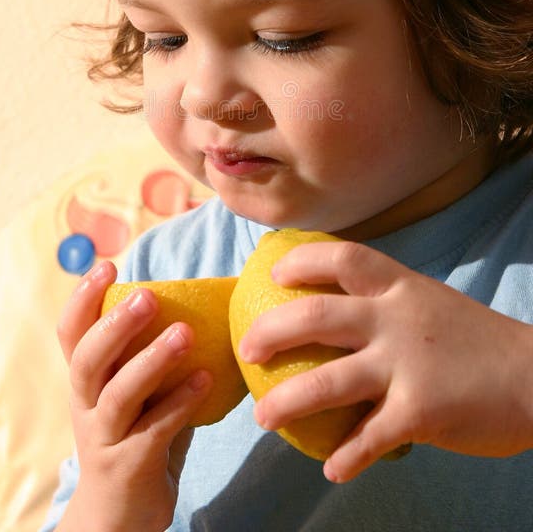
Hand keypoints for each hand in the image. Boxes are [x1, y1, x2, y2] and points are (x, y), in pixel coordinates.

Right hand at [56, 261, 211, 531]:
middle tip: (147, 295)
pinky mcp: (127, 467)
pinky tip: (204, 380)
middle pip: (88, 359)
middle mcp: (85, 406)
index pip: (71, 334)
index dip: (83, 299)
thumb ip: (152, 357)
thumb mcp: (136, 395)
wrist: (118, 519)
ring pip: (117, 395)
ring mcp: (103, 439)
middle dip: (116, 324)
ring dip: (151, 360)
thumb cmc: (135, 440)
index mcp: (85, 382)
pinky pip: (153, 431)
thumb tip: (205, 307)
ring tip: (185, 334)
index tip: (107, 266)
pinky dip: (178, 403)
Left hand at [238, 239, 532, 482]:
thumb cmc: (478, 341)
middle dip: (272, 331)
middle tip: (249, 348)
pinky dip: (346, 456)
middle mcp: (397, 319)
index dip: (302, 263)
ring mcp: (407, 364)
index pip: (343, 258)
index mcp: (401, 288)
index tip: (274, 273)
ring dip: (287, 402)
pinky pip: (369, 438)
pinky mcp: (420, 411)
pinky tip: (331, 469)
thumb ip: (389, 305)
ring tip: (262, 417)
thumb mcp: (431, 304)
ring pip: (327, 381)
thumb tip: (341, 313)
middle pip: (317, 316)